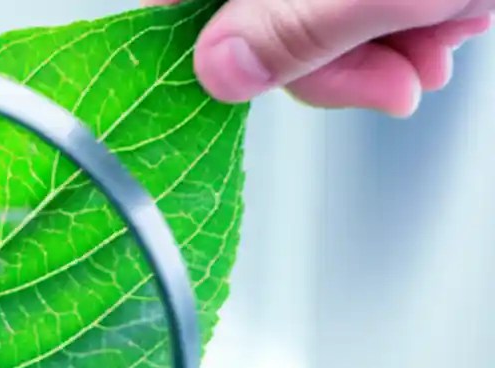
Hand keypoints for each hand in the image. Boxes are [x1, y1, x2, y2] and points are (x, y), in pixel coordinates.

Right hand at [144, 0, 493, 115]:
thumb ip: (297, 26)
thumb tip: (216, 70)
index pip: (188, 4)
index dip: (224, 51)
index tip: (272, 84)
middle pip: (258, 16)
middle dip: (338, 58)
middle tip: (401, 73)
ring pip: (316, 14)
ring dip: (388, 43)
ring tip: (450, 27)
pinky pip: (360, 0)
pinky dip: (411, 17)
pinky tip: (454, 11)